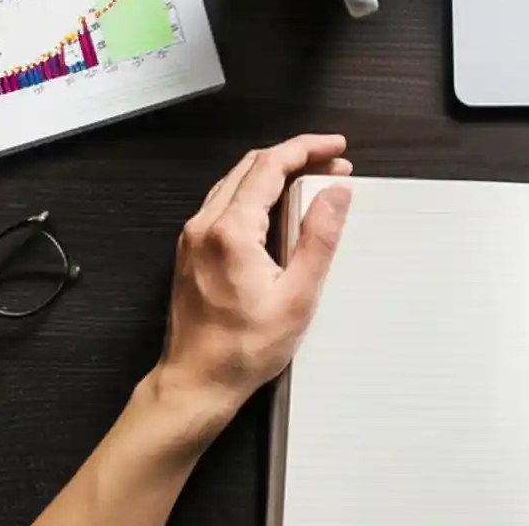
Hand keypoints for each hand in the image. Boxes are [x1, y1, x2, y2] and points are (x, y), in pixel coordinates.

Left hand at [154, 134, 353, 407]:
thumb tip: (337, 194)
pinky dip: (255, 193)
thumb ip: (319, 239)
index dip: (307, 149)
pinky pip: (223, 203)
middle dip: (295, 157)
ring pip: (235, 182)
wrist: (196, 381)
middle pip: (251, 166)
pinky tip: (278, 207)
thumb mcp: (297, 297)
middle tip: (332, 164)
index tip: (336, 147)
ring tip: (312, 182)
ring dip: (274, 173)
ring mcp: (193, 237)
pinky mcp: (191, 250)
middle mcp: (204, 225)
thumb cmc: (244, 349)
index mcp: (230, 231)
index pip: (270, 166)